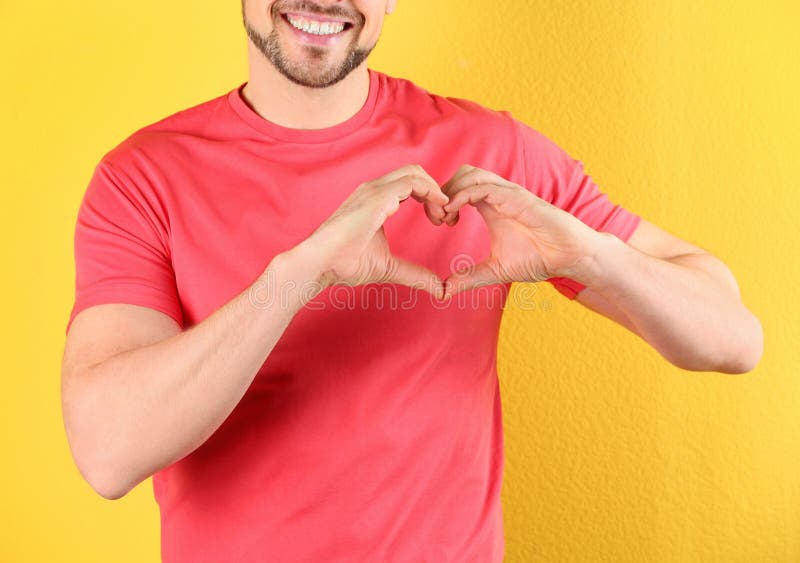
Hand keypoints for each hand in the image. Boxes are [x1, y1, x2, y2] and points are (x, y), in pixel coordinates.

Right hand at [302, 164, 449, 298]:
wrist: (320, 264)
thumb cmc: (344, 264)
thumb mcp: (389, 268)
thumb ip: (415, 274)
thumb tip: (440, 289)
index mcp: (375, 201)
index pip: (410, 184)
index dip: (430, 197)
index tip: (440, 220)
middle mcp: (374, 190)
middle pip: (415, 172)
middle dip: (436, 190)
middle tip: (446, 218)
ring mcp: (375, 190)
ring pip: (415, 173)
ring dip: (435, 191)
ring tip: (443, 217)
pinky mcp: (377, 197)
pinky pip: (412, 182)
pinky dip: (431, 191)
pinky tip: (439, 209)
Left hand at [440, 164, 601, 298]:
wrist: (569, 257)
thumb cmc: (539, 258)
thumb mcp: (495, 270)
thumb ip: (469, 277)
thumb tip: (445, 291)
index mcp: (492, 206)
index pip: (460, 187)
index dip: (444, 200)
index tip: (438, 222)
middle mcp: (498, 195)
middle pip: (462, 173)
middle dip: (443, 190)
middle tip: (437, 217)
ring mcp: (508, 194)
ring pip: (471, 174)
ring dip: (451, 190)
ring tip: (444, 216)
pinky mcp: (517, 198)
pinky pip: (485, 188)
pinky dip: (463, 195)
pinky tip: (455, 214)